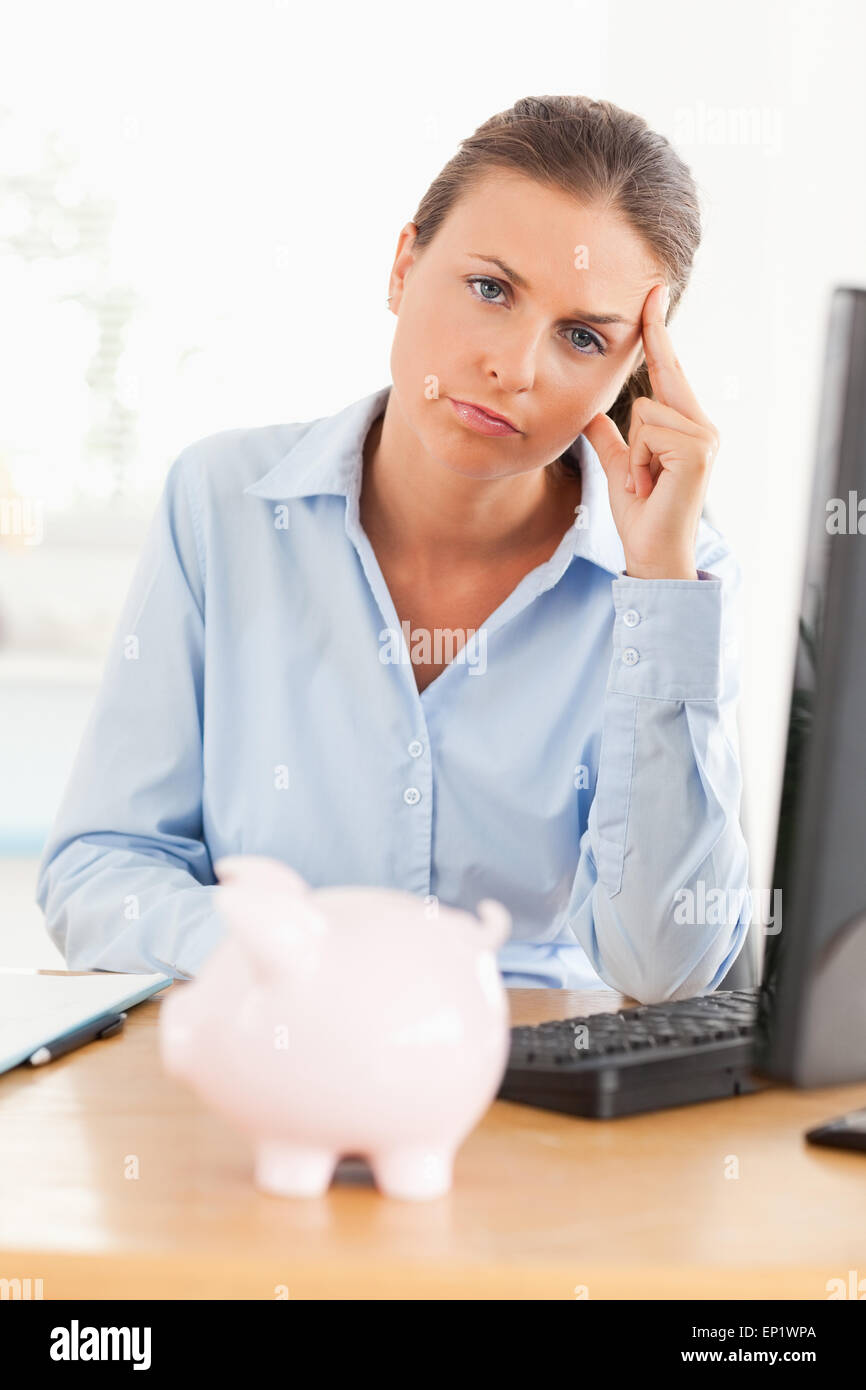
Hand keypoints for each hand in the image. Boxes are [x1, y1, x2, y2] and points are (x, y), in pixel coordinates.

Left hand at [581, 283, 719, 580]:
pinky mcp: (698, 450)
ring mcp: (704, 437)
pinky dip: (637, 463)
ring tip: (644, 483)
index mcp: (685, 425)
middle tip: (653, 314)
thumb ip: (609, 438)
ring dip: (632, 454)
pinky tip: (649, 486)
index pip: (668, 371)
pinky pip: (647, 432)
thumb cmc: (641, 514)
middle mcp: (701, 426)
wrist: (653, 552)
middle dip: (651, 357)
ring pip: (644, 411)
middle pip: (662, 377)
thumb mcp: (618, 467)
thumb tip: (591, 412)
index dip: (658, 334)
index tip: (653, 293)